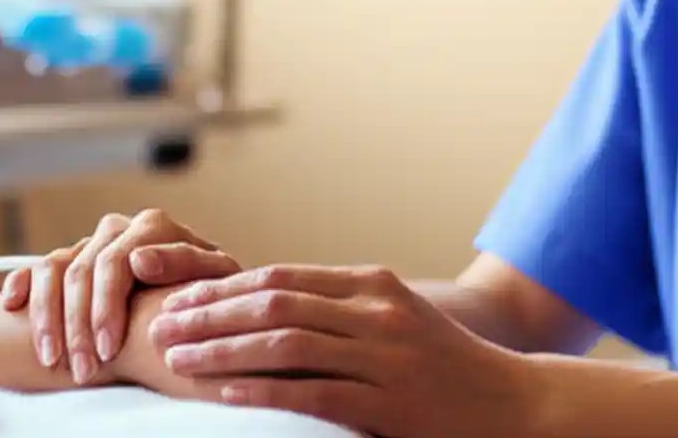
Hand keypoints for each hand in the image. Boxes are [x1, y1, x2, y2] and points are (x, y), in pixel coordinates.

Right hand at [0, 209, 240, 384]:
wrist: (203, 293)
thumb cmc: (213, 288)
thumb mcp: (216, 277)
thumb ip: (184, 263)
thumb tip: (138, 260)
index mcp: (153, 227)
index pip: (114, 264)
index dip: (106, 309)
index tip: (108, 350)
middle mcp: (117, 229)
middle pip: (80, 272)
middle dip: (77, 326)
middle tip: (83, 370)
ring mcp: (91, 243)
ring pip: (52, 269)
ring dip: (46, 317)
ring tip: (51, 360)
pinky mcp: (72, 261)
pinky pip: (36, 267)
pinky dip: (21, 284)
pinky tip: (13, 306)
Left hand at [146, 265, 543, 437]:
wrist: (513, 403)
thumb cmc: (444, 363)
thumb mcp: (394, 317)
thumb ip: (339, 307)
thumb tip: (268, 303)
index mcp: (371, 284)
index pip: (281, 276)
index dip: (224, 285)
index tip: (180, 292)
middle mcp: (376, 311)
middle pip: (274, 302)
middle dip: (211, 312)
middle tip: (164, 321)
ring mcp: (385, 356)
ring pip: (286, 343)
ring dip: (224, 349)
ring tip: (178, 355)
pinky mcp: (391, 402)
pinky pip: (313, 392)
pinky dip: (264, 391)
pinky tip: (224, 394)